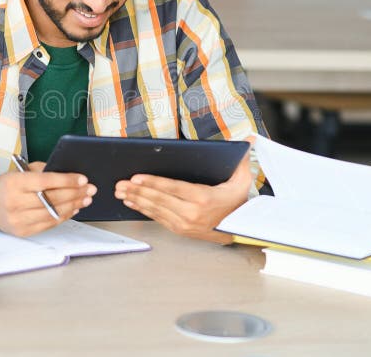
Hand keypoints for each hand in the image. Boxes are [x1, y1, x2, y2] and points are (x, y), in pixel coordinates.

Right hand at [0, 161, 95, 236]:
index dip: (66, 180)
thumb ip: (42, 171)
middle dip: (75, 193)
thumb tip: (69, 175)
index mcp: (15, 183)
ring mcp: (18, 219)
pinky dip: (64, 216)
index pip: (45, 181)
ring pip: (52, 213)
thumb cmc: (8, 185)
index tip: (82, 179)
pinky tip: (73, 208)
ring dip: (73, 205)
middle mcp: (15, 202)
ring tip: (86, 199)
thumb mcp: (20, 171)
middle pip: (52, 198)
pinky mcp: (23, 231)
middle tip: (90, 189)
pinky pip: (49, 224)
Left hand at [114, 137, 254, 243]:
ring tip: (121, 192)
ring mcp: (185, 223)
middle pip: (159, 199)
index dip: (153, 183)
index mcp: (203, 198)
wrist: (240, 230)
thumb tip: (250, 139)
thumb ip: (243, 160)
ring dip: (136, 200)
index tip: (137, 177)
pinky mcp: (180, 230)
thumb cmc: (238, 202)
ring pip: (156, 210)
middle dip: (137, 190)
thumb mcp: (243, 180)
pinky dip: (143, 210)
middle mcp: (192, 213)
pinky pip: (158, 218)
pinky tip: (133, 203)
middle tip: (120, 183)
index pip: (173, 188)